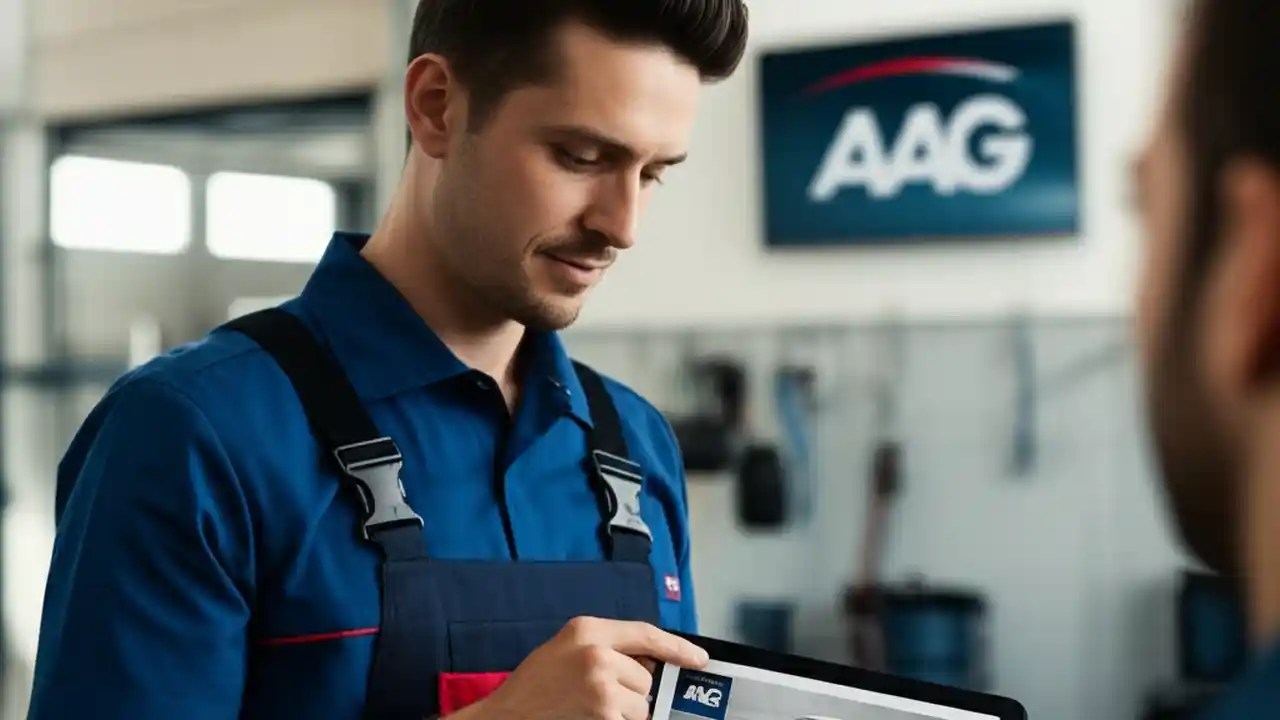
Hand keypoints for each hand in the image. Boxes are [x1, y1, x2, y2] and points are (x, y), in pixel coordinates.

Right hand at [451, 616, 708, 719]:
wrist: (505, 716)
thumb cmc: (535, 685)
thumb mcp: (566, 648)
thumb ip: (605, 647)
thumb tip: (649, 663)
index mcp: (587, 629)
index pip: (645, 633)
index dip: (676, 647)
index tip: (699, 659)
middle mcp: (597, 652)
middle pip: (645, 676)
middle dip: (631, 691)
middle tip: (596, 696)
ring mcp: (601, 684)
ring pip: (641, 703)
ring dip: (625, 712)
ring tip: (591, 709)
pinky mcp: (604, 712)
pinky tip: (590, 718)